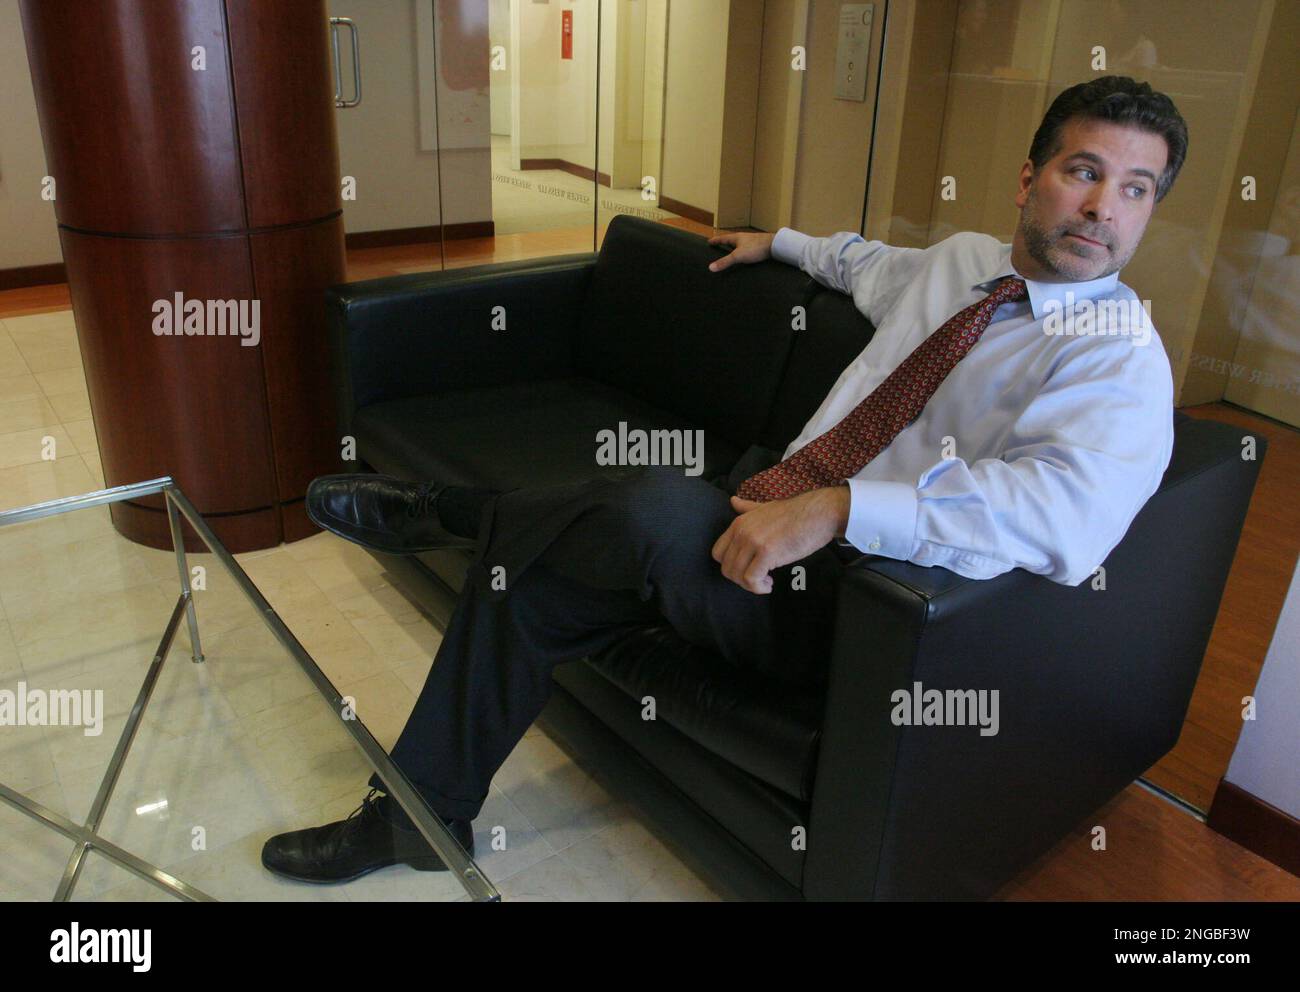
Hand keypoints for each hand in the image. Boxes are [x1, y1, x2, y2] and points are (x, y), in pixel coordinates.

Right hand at [707, 231, 774, 271]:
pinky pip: (747, 249)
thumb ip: (725, 262)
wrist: (775, 245)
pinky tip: (745, 257)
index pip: (722, 238)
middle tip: (718, 245)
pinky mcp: (758, 246)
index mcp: (736, 237)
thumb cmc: (756, 248)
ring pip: (740, 244)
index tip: (709, 241)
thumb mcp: (738, 256)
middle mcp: (743, 238)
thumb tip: (710, 268)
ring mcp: (751, 241)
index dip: (715, 240)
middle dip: (724, 243)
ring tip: (730, 252)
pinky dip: (743, 252)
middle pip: (731, 240)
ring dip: (734, 247)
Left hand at [711, 486, 849, 593]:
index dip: (731, 566)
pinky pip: (751, 579)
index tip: (747, 568)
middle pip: (726, 568)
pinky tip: (770, 584)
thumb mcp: (765, 507)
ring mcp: (754, 541)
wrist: (819, 513)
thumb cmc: (796, 514)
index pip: (718, 553)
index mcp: (739, 523)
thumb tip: (733, 501)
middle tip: (759, 578)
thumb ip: (747, 508)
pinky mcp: (767, 552)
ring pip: (737, 576)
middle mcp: (742, 531)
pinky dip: (759, 587)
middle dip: (741, 579)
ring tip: (766, 581)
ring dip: (751, 585)